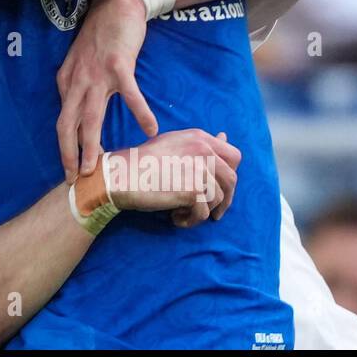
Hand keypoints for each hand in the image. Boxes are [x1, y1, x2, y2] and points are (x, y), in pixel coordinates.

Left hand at [55, 0, 157, 182]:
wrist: (116, 5)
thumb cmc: (101, 36)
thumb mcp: (81, 63)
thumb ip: (78, 87)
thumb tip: (81, 114)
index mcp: (66, 82)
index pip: (62, 121)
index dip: (65, 147)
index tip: (70, 169)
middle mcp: (77, 80)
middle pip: (68, 124)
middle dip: (69, 154)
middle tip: (75, 179)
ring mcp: (97, 74)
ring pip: (91, 116)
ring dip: (92, 144)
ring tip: (99, 167)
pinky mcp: (119, 65)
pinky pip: (130, 95)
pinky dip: (140, 113)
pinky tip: (150, 130)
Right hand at [106, 129, 240, 225]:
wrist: (122, 175)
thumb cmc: (143, 162)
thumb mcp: (174, 143)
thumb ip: (200, 143)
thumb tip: (225, 136)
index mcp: (200, 138)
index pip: (234, 156)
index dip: (229, 175)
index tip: (218, 188)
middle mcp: (203, 150)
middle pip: (231, 180)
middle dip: (224, 199)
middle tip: (211, 212)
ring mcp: (199, 169)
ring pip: (218, 199)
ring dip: (203, 211)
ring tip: (182, 213)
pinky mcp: (193, 190)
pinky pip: (203, 213)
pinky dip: (191, 220)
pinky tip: (175, 217)